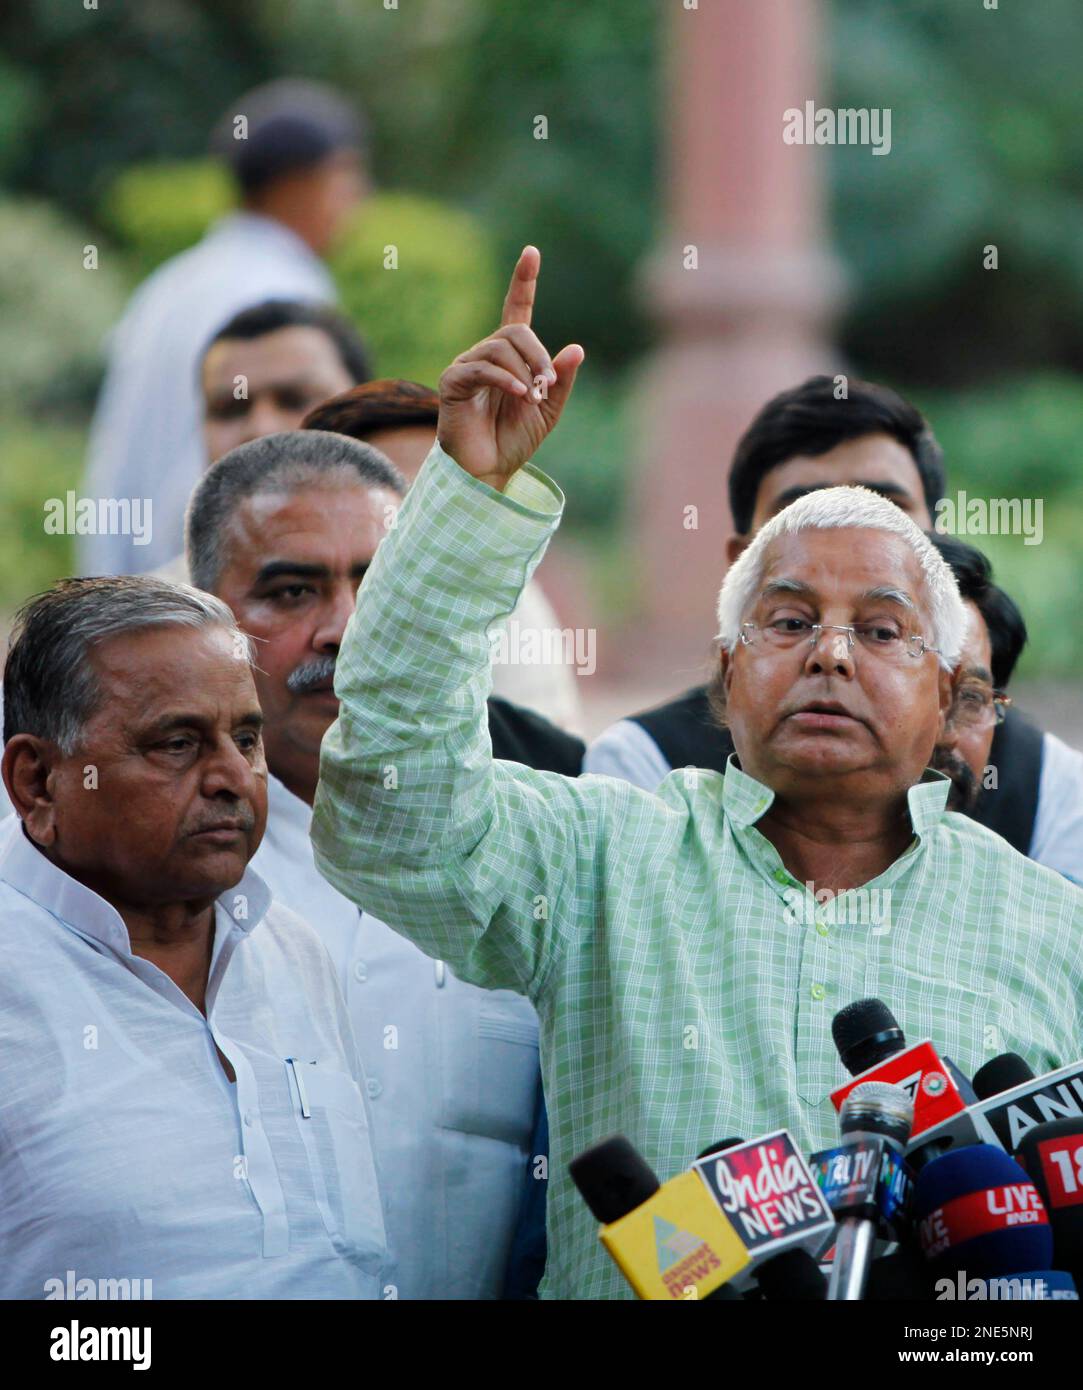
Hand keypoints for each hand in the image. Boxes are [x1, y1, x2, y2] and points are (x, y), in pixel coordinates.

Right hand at [437, 246, 584, 490]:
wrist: (488, 471)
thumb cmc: (514, 441)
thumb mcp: (548, 410)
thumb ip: (561, 381)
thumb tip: (576, 349)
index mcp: (511, 358)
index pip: (517, 310)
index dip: (523, 281)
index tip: (531, 252)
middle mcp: (487, 355)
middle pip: (515, 331)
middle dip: (538, 354)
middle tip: (548, 382)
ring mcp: (467, 366)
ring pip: (500, 347)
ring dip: (524, 371)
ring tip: (531, 396)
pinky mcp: (453, 382)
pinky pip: (483, 367)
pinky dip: (506, 379)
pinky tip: (520, 394)